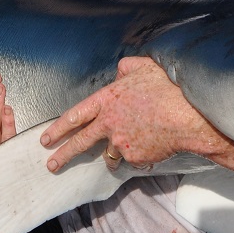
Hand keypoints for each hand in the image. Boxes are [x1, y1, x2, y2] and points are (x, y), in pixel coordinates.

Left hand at [41, 56, 216, 172]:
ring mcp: (121, 142)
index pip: (74, 116)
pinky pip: (133, 158)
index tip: (46, 139)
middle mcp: (108, 124)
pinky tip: (152, 144)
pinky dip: (138, 154)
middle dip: (63, 155)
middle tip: (51, 165)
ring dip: (114, 154)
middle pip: (80, 143)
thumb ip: (126, 68)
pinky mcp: (135, 157)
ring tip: (129, 145)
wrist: (187, 114)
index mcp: (106, 101)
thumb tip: (119, 71)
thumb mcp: (143, 67)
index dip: (58, 128)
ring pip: (110, 154)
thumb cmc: (167, 87)